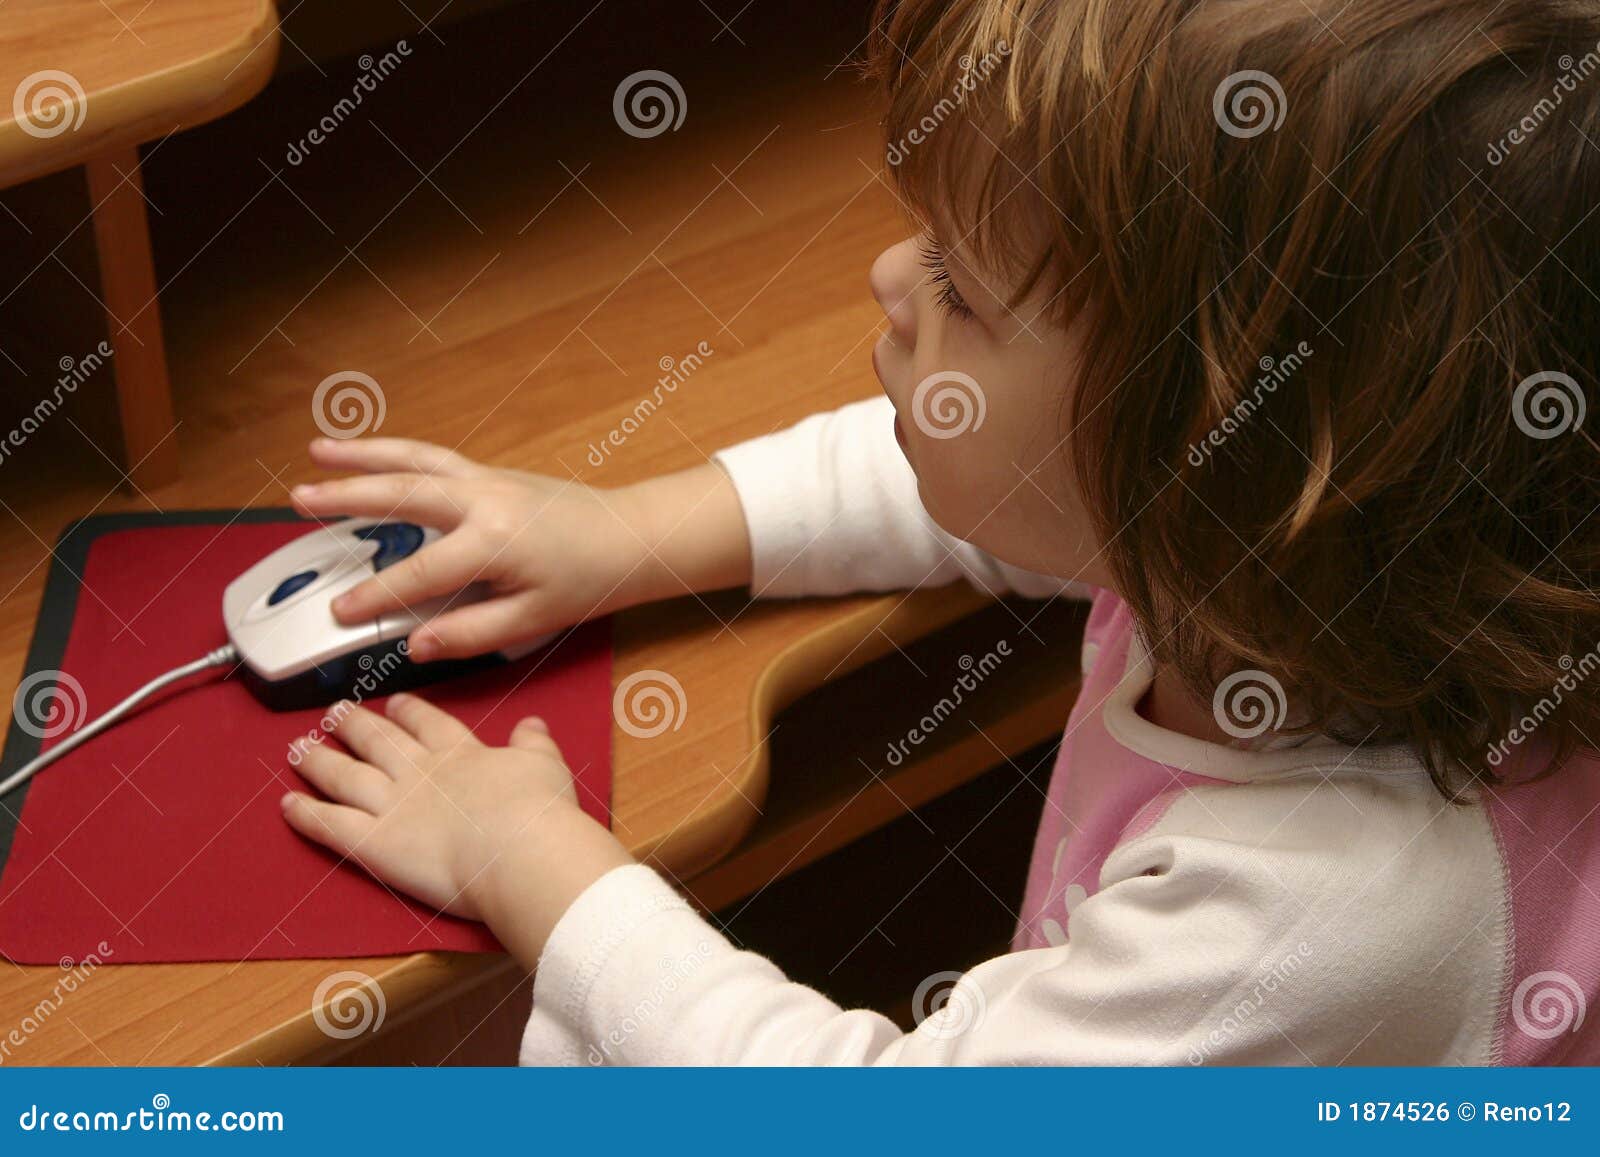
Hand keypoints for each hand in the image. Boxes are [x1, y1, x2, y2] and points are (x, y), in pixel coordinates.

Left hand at [281, 694, 631, 959]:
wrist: (518, 850)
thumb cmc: (538, 811)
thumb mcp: (546, 764)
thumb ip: (533, 743)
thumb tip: (532, 724)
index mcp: (460, 753)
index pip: (427, 723)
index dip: (408, 711)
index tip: (395, 702)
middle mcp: (419, 772)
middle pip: (377, 741)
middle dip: (353, 725)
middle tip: (334, 712)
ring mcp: (391, 805)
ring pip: (343, 775)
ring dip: (317, 760)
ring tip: (297, 748)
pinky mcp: (373, 842)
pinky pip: (330, 824)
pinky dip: (305, 814)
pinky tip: (286, 804)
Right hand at [290, 437, 752, 660]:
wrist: (630, 537)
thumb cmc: (589, 579)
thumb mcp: (533, 621)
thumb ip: (470, 634)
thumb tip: (416, 646)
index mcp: (492, 542)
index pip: (417, 573)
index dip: (375, 596)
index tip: (340, 612)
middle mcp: (483, 500)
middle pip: (402, 494)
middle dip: (346, 497)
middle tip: (298, 499)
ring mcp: (486, 479)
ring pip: (413, 461)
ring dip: (363, 455)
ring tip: (318, 451)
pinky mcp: (491, 474)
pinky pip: (432, 457)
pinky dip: (396, 452)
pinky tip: (371, 455)